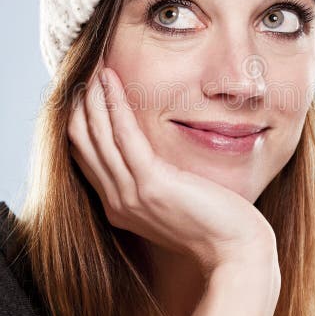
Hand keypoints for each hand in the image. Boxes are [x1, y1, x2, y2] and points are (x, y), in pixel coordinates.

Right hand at [68, 60, 276, 272]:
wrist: (235, 250)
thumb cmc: (212, 221)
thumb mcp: (172, 197)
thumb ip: (152, 177)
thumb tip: (148, 149)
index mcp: (118, 206)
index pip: (84, 154)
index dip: (79, 119)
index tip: (83, 88)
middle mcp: (116, 201)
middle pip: (81, 142)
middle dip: (79, 103)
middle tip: (83, 69)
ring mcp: (130, 195)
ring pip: (96, 135)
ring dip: (92, 97)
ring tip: (94, 66)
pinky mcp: (151, 184)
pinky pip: (123, 135)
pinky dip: (113, 103)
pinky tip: (110, 79)